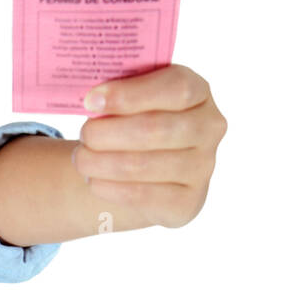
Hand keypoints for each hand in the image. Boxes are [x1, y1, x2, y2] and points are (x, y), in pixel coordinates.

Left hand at [71, 64, 227, 228]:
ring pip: (142, 165)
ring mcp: (203, 167)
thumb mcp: (136, 98)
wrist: (152, 170)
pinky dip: (109, 187)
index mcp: (198, 92)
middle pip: (153, 129)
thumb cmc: (139, 121)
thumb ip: (122, 90)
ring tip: (81, 159)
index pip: (174, 88)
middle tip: (83, 134)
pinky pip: (142, 195)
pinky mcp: (188, 201)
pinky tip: (93, 180)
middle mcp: (209, 128)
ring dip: (100, 162)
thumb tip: (92, 100)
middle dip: (107, 133)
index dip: (129, 95)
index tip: (90, 101)